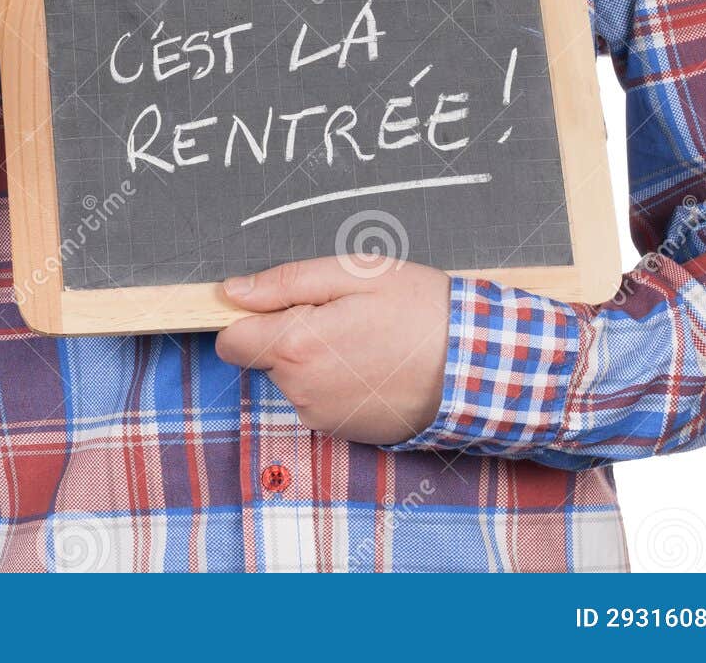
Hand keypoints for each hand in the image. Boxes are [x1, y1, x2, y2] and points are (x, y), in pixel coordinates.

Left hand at [214, 255, 450, 444]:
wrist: (474, 367)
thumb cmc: (417, 310)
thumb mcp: (352, 274)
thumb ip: (285, 283)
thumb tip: (232, 292)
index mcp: (297, 346)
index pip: (231, 341)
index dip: (246, 317)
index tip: (276, 303)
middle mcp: (301, 391)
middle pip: (263, 357)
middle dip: (287, 333)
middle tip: (340, 312)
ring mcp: (322, 417)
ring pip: (292, 378)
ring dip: (312, 357)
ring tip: (362, 337)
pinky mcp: (343, 432)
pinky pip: (317, 398)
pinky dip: (333, 380)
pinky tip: (370, 363)